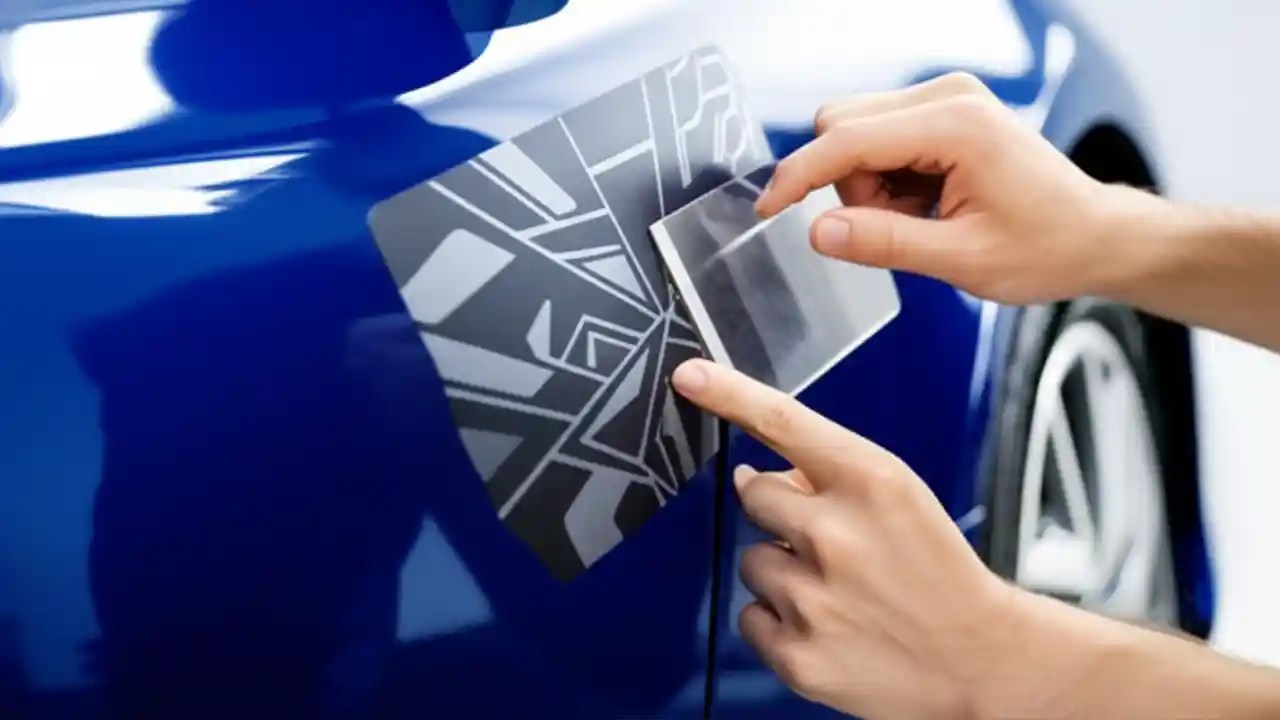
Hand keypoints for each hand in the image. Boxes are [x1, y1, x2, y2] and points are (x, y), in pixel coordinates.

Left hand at [671, 358, 1026, 718]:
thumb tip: (755, 473)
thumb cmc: (936, 571)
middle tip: (832, 542)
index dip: (730, 394)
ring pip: (750, 559)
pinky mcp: (797, 655)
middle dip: (779, 511)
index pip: (784, 422)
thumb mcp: (901, 497)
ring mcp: (813, 599)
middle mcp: (836, 536)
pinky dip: (778, 621)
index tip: (690, 376)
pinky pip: (750, 615)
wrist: (980, 661)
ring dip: (782, 571)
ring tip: (838, 591)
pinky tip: (826, 626)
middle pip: (754, 494)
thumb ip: (831, 474)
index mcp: (871, 483)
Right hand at [756, 72, 1163, 303]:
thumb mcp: (961, 260)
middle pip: (842, 127)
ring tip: (921, 221)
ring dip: (867, 187)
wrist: (1093, 235)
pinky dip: (885, 181)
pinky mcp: (942, 112)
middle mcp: (947, 96)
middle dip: (847, 187)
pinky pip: (878, 140)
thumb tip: (818, 232)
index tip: (766, 209)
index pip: (847, 140)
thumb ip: (885, 244)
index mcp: (956, 125)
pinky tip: (926, 205)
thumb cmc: (1045, 247)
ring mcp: (945, 100)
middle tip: (895, 229)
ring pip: (854, 134)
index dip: (799, 176)